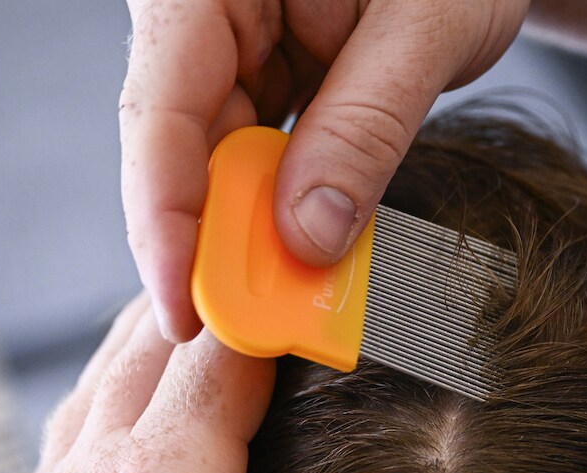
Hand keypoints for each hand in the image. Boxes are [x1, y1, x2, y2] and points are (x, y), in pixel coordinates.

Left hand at [30, 294, 552, 472]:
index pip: (223, 358)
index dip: (275, 306)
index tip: (321, 274)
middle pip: (155, 343)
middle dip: (220, 300)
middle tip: (280, 272)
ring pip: (104, 373)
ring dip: (162, 336)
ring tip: (222, 317)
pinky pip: (74, 422)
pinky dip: (115, 385)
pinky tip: (144, 398)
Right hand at [120, 0, 528, 340]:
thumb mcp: (427, 24)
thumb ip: (366, 125)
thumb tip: (307, 238)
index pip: (158, 113)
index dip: (163, 221)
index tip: (185, 310)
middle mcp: (203, 18)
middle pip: (177, 150)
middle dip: (212, 244)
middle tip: (250, 327)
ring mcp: (231, 48)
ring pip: (213, 162)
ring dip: (251, 231)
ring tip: (289, 298)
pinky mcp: (262, 75)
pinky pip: (254, 155)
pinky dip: (281, 206)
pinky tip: (306, 249)